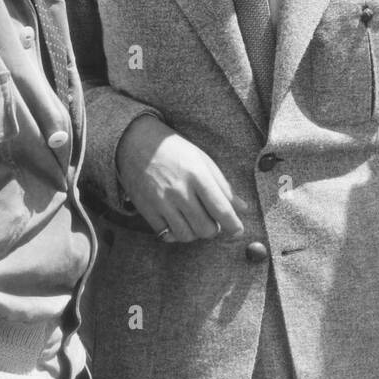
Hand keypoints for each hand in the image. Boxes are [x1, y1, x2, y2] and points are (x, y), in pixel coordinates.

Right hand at [116, 116, 250, 241]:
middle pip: (206, 228)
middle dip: (214, 229)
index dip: (233, 225)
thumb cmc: (174, 150)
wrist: (135, 142)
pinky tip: (178, 222)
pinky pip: (166, 235)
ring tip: (195, 220)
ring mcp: (161, 202)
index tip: (238, 230)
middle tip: (212, 220)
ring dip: (195, 233)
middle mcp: (180, 191)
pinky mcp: (146, 210)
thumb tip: (243, 208)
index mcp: (198, 175)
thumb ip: (223, 186)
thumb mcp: (203, 160)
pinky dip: (176, 234)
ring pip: (187, 236)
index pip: (221, 209)